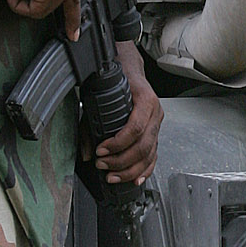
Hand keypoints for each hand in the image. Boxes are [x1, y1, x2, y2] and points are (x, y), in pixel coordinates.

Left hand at [94, 43, 162, 185]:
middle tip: (103, 166)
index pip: (135, 129)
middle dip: (121, 160)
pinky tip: (135, 179)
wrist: (130, 68)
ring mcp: (158, 124)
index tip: (101, 150)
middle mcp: (155, 113)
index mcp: (145, 100)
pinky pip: (154, 156)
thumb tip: (87, 152)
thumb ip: (91, 124)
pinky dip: (145, 170)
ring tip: (112, 176)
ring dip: (130, 169)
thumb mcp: (101, 95)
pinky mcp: (156, 133)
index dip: (117, 144)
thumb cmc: (118, 79)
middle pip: (143, 145)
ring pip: (149, 154)